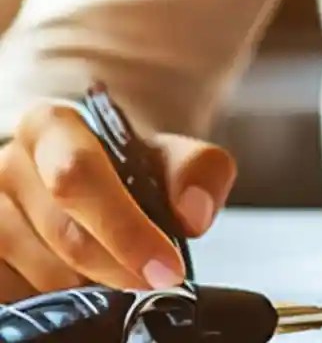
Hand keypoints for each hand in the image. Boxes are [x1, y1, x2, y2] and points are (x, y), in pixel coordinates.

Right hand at [0, 100, 235, 300]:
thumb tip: (194, 215)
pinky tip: (78, 289)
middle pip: (63, 233)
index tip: (165, 267)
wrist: (94, 172)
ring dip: (87, 286)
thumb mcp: (172, 155)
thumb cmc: (129, 165)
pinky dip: (53, 300)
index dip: (125, 229)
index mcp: (51, 126)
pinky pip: (15, 292)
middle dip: (118, 267)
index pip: (79, 176)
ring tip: (116, 275)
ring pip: (38, 270)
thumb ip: (198, 171)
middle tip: (153, 281)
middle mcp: (8, 163)